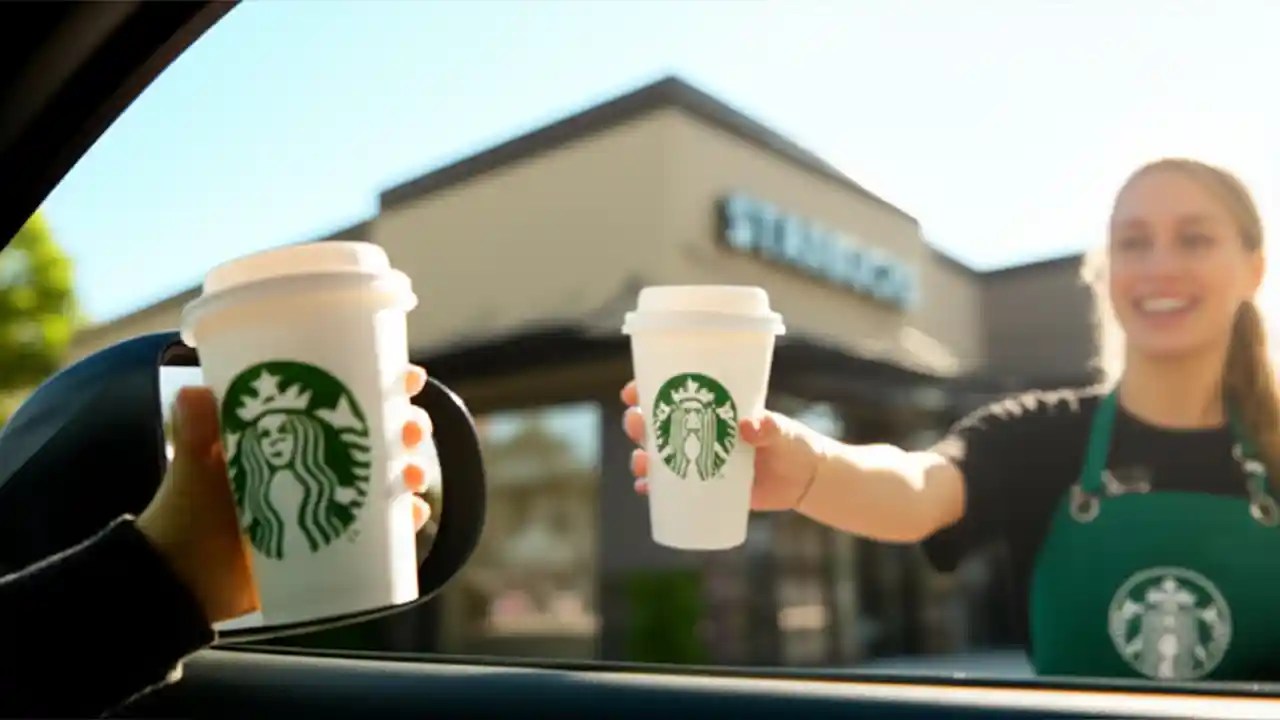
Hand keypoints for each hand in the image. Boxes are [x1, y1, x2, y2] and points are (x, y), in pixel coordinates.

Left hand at [138, 365, 436, 624]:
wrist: (182, 582)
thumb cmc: (185, 516)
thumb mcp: (192, 469)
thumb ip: (195, 431)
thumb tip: (191, 390)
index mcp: (289, 436)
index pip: (341, 400)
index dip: (381, 383)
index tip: (408, 377)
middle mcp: (316, 464)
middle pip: (377, 435)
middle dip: (406, 427)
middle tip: (412, 430)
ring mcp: (328, 502)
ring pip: (387, 478)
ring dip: (413, 471)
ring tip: (415, 476)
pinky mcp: (334, 540)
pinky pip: (381, 529)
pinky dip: (403, 521)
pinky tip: (413, 515)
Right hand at [621, 379, 827, 511]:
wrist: (803, 479)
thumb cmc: (792, 444)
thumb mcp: (782, 431)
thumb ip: (768, 427)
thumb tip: (749, 426)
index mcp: (713, 410)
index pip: (674, 394)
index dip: (647, 389)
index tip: (633, 390)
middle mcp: (700, 432)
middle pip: (657, 425)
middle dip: (638, 423)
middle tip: (637, 424)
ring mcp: (699, 460)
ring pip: (659, 456)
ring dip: (642, 457)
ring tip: (641, 463)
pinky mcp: (704, 487)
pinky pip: (671, 488)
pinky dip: (655, 489)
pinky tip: (645, 489)